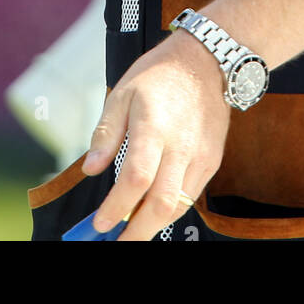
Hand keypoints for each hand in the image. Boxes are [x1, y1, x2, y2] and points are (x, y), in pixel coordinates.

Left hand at [80, 29, 229, 240]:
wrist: (206, 61)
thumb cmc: (159, 74)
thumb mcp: (121, 93)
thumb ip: (105, 134)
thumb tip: (91, 170)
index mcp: (153, 126)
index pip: (135, 179)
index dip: (116, 207)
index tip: (99, 224)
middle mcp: (180, 146)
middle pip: (161, 204)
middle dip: (137, 232)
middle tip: (116, 242)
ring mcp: (200, 156)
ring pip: (178, 205)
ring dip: (154, 225)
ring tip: (131, 231)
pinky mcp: (212, 160)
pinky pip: (191, 195)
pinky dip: (171, 210)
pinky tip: (153, 212)